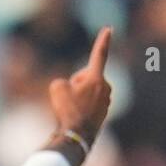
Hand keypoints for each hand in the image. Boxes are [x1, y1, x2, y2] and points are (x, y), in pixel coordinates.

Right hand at [49, 27, 112, 141]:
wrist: (75, 137)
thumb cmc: (67, 110)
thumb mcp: (56, 88)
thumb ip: (62, 81)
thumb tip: (69, 89)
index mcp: (97, 78)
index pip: (99, 54)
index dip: (102, 41)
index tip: (109, 29)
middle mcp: (106, 87)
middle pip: (85, 78)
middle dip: (76, 84)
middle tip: (69, 100)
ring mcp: (106, 101)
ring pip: (86, 92)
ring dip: (77, 97)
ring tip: (72, 111)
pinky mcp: (103, 113)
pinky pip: (87, 104)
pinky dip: (80, 108)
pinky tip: (75, 118)